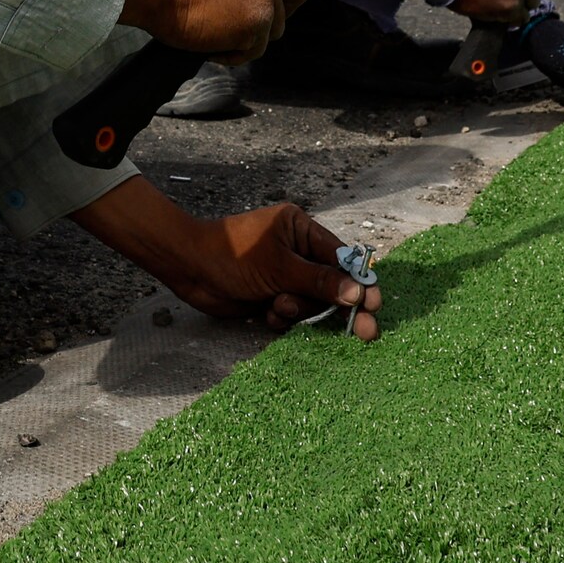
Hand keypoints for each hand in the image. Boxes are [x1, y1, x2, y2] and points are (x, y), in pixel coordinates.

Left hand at [70, 178, 380, 339]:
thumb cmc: (233, 255)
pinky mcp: (268, 296)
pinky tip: (264, 313)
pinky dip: (279, 318)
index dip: (359, 281)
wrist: (188, 268)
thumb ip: (320, 282)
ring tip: (276, 306)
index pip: (341, 257)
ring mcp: (282, 275)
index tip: (375, 303)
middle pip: (330, 284)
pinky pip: (288, 314)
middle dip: (339, 306)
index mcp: (301, 229)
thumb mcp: (280, 268)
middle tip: (366, 332)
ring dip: (296, 310)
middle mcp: (295, 251)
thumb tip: (358, 292)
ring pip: (308, 303)